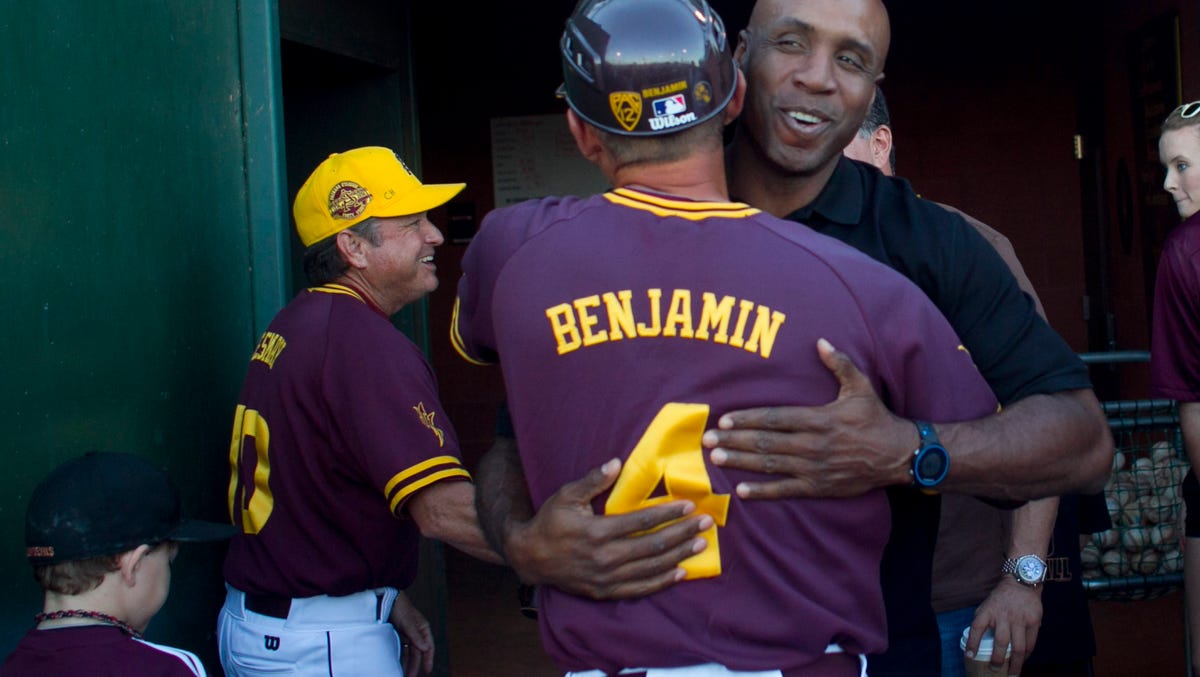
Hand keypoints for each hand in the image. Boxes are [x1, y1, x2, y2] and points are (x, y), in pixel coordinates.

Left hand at [389, 591, 433, 674]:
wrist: (386, 599)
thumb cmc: (400, 608)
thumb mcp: (408, 623)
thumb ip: (416, 637)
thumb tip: (426, 649)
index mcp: (423, 628)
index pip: (429, 647)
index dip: (429, 659)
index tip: (427, 670)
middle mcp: (417, 632)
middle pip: (418, 652)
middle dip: (415, 665)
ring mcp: (407, 634)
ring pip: (409, 652)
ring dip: (407, 662)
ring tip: (404, 674)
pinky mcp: (399, 634)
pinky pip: (401, 649)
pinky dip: (400, 656)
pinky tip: (397, 664)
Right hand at [506, 458, 711, 599]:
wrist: (530, 557)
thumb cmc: (550, 521)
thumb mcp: (566, 495)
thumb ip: (593, 480)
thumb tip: (617, 463)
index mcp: (597, 531)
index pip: (641, 521)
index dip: (667, 513)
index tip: (689, 506)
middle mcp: (605, 557)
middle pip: (652, 546)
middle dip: (682, 533)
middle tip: (705, 523)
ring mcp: (606, 578)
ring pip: (650, 568)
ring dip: (679, 556)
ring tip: (700, 544)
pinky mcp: (605, 592)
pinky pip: (640, 589)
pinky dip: (662, 581)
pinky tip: (681, 572)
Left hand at [702, 339, 913, 498]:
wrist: (898, 455)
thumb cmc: (875, 418)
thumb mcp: (860, 386)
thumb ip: (839, 364)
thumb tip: (820, 341)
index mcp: (818, 419)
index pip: (774, 418)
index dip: (747, 419)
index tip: (723, 420)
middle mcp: (812, 444)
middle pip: (765, 442)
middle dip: (733, 441)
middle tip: (706, 440)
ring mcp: (814, 468)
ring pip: (770, 464)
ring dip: (741, 462)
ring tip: (715, 459)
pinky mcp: (818, 487)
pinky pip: (786, 490)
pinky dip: (763, 492)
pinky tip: (741, 491)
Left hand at [962, 578, 1042, 675]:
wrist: (1021, 582)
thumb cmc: (1001, 598)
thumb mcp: (987, 605)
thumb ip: (983, 621)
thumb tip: (976, 643)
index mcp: (988, 610)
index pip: (977, 627)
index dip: (972, 643)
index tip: (969, 656)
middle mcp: (1003, 615)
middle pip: (1000, 642)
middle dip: (997, 659)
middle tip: (995, 669)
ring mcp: (1020, 619)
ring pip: (1018, 647)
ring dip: (1015, 663)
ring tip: (1012, 674)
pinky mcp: (1034, 621)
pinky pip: (1031, 643)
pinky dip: (1027, 654)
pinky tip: (1023, 660)